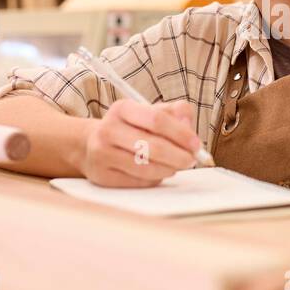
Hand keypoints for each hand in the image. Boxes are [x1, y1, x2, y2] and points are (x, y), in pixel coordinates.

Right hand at [83, 99, 201, 186]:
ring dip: (169, 169)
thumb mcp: (152, 112)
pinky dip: (155, 178)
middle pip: (152, 146)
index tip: (196, 144)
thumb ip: (176, 113)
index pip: (156, 119)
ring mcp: (101, 154)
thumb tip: (188, 126)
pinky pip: (138, 181)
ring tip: (177, 166)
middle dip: (178, 156)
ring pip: (146, 167)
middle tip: (191, 160)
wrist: (93, 145)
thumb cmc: (131, 128)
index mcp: (122, 108)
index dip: (180, 133)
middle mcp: (108, 129)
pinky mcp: (102, 175)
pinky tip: (159, 171)